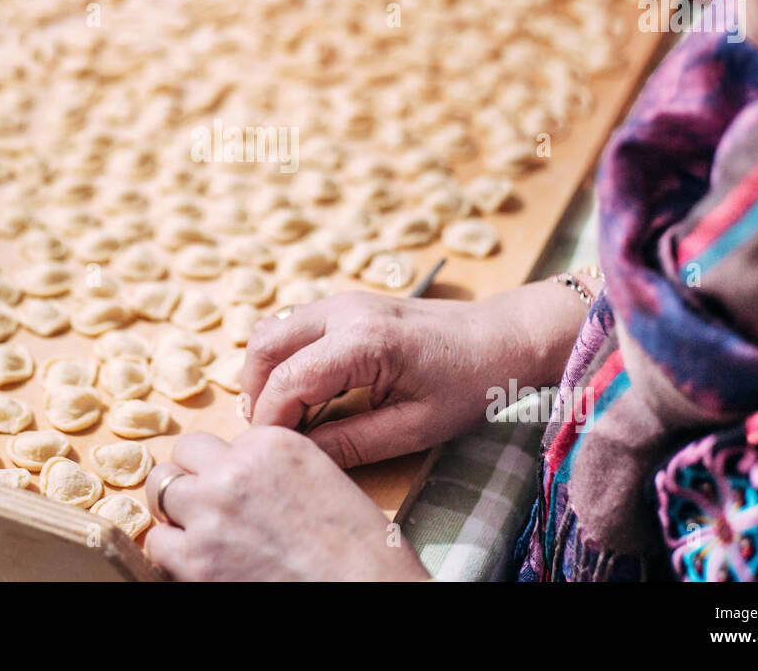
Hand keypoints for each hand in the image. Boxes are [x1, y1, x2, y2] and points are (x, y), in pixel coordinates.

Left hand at [144, 428, 428, 580]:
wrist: (365, 591)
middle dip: (191, 480)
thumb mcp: (319, 478)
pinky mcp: (195, 561)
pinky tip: (199, 561)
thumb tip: (236, 473)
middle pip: (181, 457)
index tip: (237, 490)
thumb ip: (271, 465)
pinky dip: (171, 552)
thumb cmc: (357, 548)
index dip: (223, 467)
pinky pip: (156, 542)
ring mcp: (210, 514)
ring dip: (176, 511)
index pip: (218, 441)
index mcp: (271, 443)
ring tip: (201, 533)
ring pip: (159, 493)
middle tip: (208, 507)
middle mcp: (235, 470)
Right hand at [242, 284, 585, 467]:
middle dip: (256, 394)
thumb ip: (351, 443)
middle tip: (271, 436)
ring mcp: (341, 301)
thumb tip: (298, 456)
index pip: (286, 381)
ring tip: (284, 417)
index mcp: (362, 342)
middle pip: (264, 346)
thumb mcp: (414, 428)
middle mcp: (343, 311)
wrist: (501, 338)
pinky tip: (304, 392)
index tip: (272, 454)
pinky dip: (283, 359)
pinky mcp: (344, 303)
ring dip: (266, 374)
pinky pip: (292, 326)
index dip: (270, 422)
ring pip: (272, 331)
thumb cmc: (468, 385)